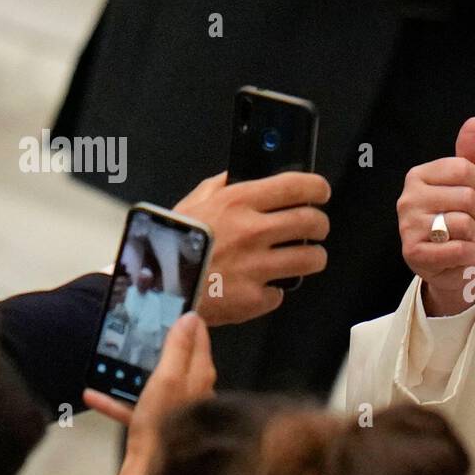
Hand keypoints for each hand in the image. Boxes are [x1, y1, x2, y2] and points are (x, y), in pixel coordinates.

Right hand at [84, 312, 216, 474]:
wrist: (155, 469)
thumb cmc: (165, 420)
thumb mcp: (169, 377)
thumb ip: (179, 347)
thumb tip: (191, 318)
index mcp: (200, 375)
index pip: (200, 340)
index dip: (191, 322)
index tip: (180, 308)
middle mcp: (194, 390)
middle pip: (179, 360)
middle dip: (161, 345)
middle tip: (145, 329)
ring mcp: (177, 408)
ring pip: (155, 382)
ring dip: (132, 372)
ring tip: (113, 362)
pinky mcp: (160, 425)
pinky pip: (138, 406)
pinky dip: (118, 400)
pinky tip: (94, 396)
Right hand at [173, 171, 330, 325]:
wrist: (153, 290)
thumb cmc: (170, 246)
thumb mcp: (190, 205)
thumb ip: (218, 187)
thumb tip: (235, 176)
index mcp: (238, 202)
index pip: (296, 186)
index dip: (317, 188)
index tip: (321, 192)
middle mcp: (252, 232)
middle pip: (313, 222)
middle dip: (320, 224)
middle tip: (315, 228)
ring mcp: (255, 266)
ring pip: (312, 258)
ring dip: (312, 257)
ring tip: (301, 258)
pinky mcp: (254, 298)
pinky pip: (281, 293)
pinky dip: (274, 291)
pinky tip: (260, 285)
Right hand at [397, 117, 474, 315]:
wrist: (457, 267)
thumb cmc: (464, 224)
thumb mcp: (471, 187)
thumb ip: (471, 155)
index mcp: (419, 176)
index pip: (463, 168)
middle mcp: (408, 198)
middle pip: (467, 196)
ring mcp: (407, 226)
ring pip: (464, 223)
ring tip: (466, 239)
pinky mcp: (413, 254)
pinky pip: (460, 248)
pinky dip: (469, 255)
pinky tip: (460, 256)